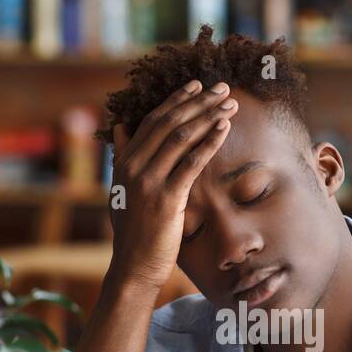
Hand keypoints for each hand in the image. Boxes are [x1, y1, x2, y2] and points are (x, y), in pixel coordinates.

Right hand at [107, 80, 237, 290]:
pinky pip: (191, 163)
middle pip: (169, 123)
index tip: (197, 85)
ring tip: (230, 103)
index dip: (176, 100)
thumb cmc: (135, 229)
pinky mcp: (165, 198)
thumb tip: (121, 128)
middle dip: (199, 102)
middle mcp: (132, 166)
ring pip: (181, 137)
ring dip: (209, 116)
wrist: (134, 265)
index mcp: (123, 161)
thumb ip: (122, 157)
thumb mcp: (122, 189)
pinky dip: (209, 142)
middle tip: (222, 87)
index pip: (152, 120)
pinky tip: (224, 128)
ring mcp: (147, 182)